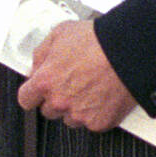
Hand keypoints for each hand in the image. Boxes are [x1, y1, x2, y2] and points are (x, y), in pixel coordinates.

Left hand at [17, 20, 136, 130]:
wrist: (129, 52)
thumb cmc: (98, 40)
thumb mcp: (60, 33)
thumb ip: (42, 53)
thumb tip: (36, 65)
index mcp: (46, 81)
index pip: (26, 99)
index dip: (32, 93)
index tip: (37, 91)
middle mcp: (60, 101)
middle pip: (48, 110)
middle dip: (56, 98)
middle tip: (71, 83)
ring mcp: (79, 114)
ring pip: (69, 118)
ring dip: (75, 107)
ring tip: (90, 87)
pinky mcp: (99, 122)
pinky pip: (91, 122)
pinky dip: (96, 112)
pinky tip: (102, 95)